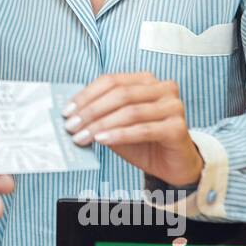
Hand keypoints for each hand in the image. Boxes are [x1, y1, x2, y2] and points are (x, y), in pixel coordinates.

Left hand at [62, 72, 202, 187]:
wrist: (172, 164)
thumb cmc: (144, 142)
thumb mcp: (117, 125)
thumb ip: (100, 116)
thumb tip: (72, 115)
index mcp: (145, 81)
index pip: (111, 81)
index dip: (87, 95)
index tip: (67, 110)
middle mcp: (162, 88)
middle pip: (120, 94)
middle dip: (91, 111)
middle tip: (72, 126)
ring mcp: (173, 106)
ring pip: (130, 112)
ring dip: (102, 124)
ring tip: (83, 136)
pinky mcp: (177, 127)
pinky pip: (143, 129)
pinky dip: (120, 135)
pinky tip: (103, 140)